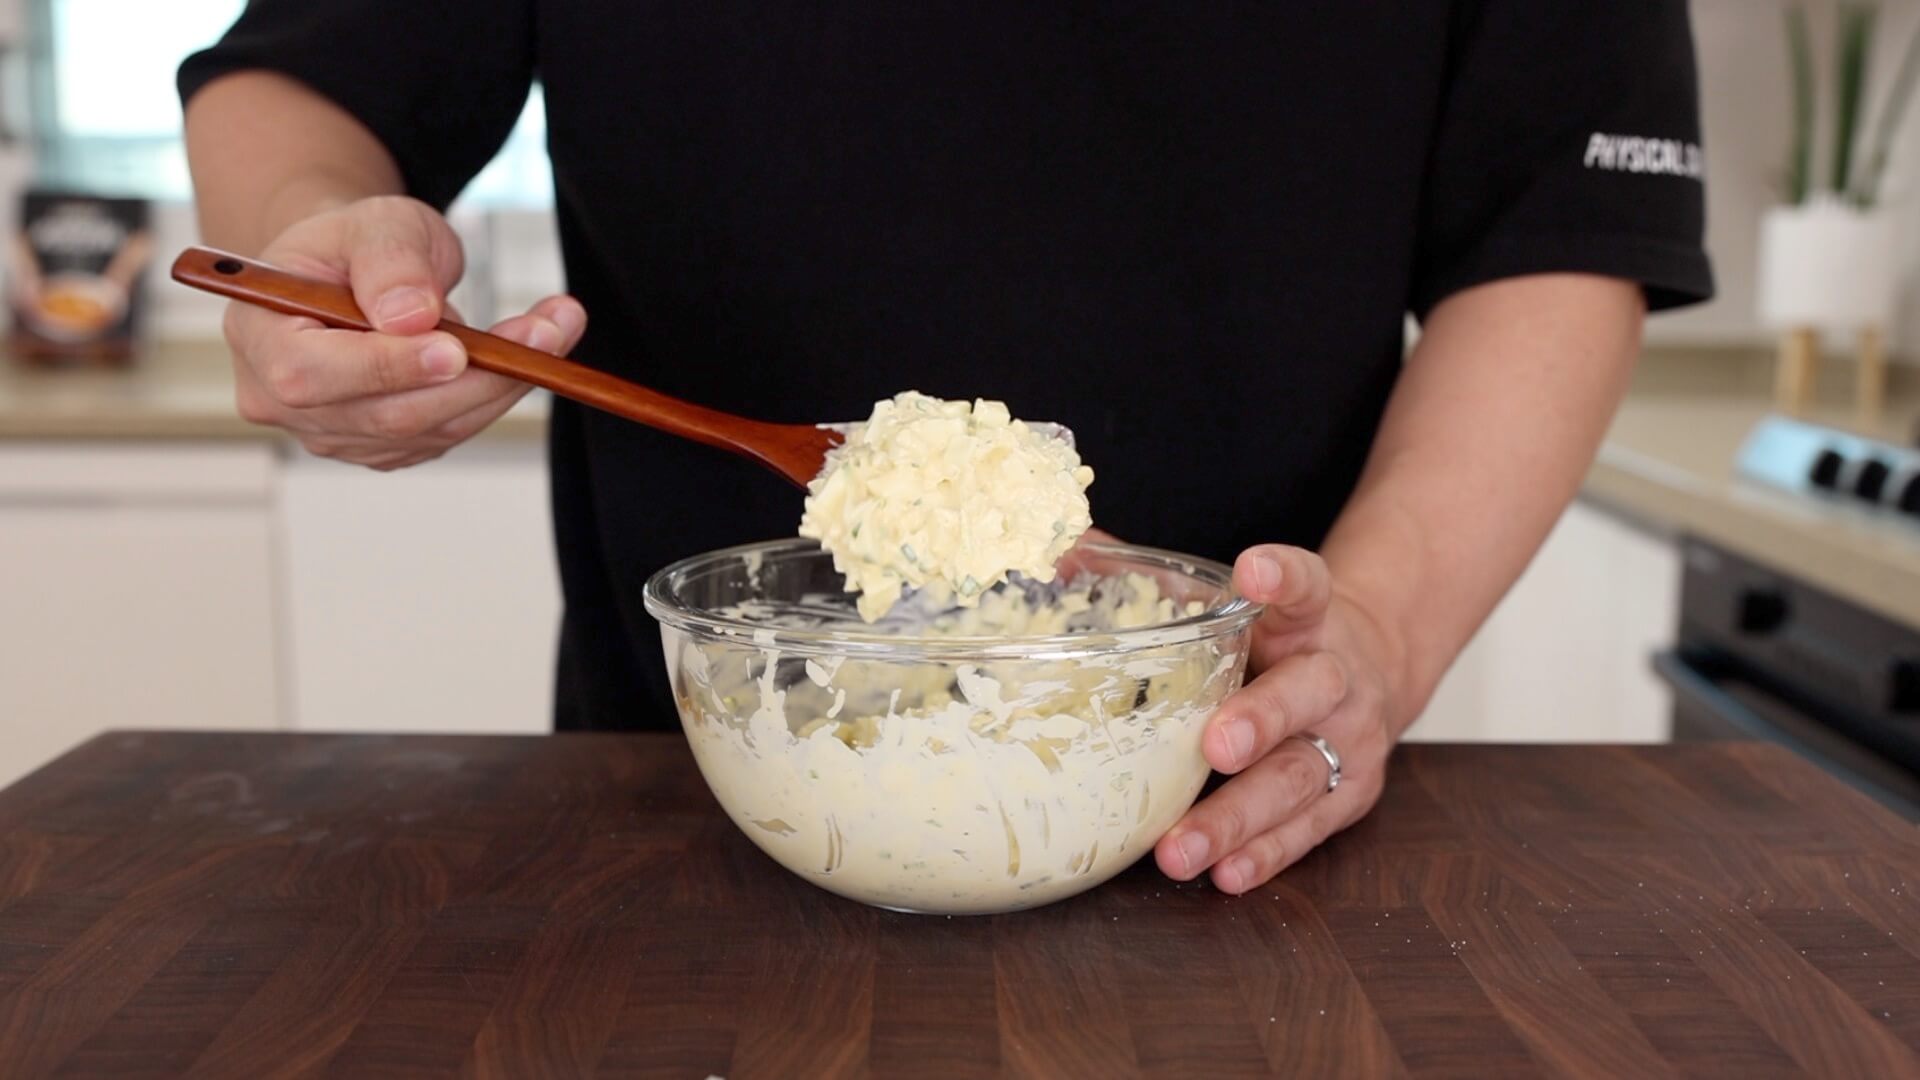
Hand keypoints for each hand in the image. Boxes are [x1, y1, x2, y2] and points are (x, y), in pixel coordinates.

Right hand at [225, 195, 586, 469]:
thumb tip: (410, 316)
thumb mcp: (372, 222)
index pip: (312, 375)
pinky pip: (448, 432)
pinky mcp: (384, 447)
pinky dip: (496, 396)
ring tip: (556, 327)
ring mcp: (335, 433)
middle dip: (476, 376)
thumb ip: (388, 260)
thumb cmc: (354, 244)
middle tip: (547, 333)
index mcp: (257, 338)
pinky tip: (530, 355)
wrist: (355, 270)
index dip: (386, 367)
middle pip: (386, 414)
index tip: (456, 348)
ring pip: (430, 429)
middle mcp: (283, 401)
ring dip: (503, 385)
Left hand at [1154, 544, 1405, 893]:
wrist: (1370, 676)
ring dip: (1239, 816)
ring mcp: (1349, 739)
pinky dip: (1265, 854)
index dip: (1282, 578)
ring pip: (1299, 777)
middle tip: (1214, 745)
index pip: (1306, 585)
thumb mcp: (1240, 610)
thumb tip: (1061, 558)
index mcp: (1307, 618)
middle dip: (1261, 720)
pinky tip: (1226, 873)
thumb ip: (1163, 588)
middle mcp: (1336, 674)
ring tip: (1181, 847)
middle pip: (1307, 692)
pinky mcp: (1352, 794)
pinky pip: (1308, 830)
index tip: (1252, 573)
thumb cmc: (1276, 645)